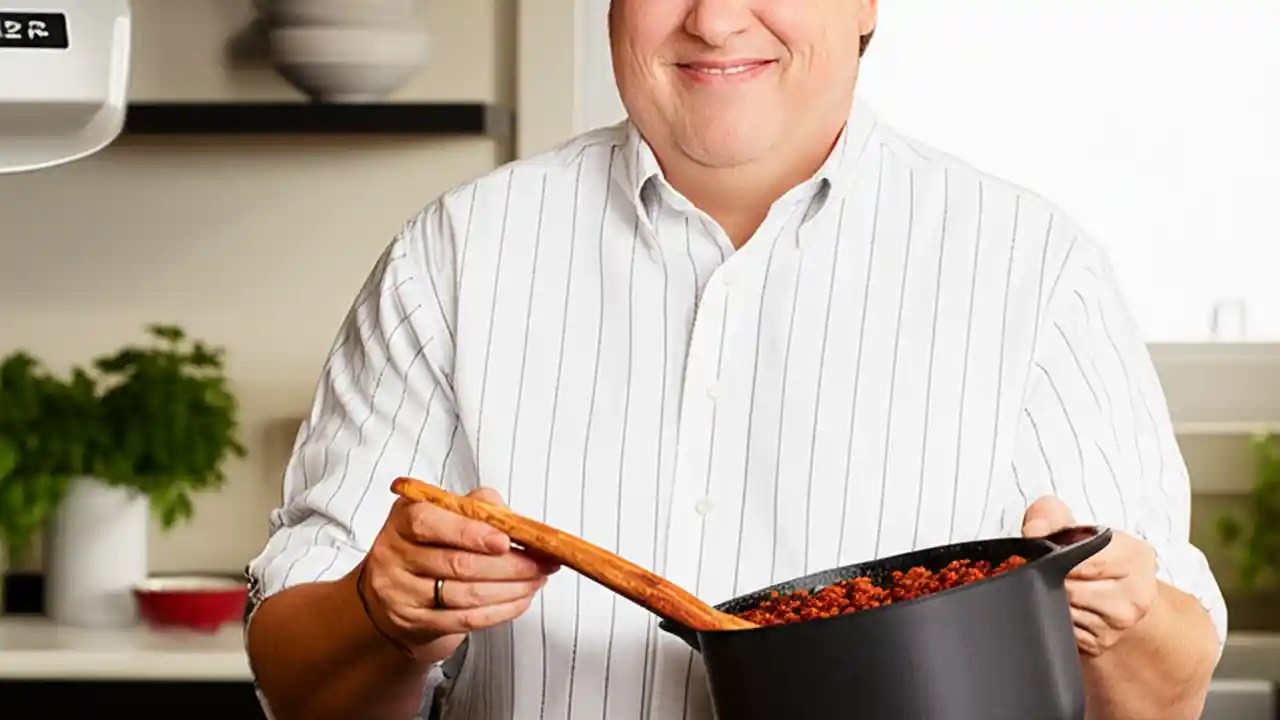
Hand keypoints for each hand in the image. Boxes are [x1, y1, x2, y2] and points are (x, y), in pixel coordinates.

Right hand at [360, 487, 558, 653]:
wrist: (397, 589)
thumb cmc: (431, 543)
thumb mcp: (446, 513)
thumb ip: (479, 506)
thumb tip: (513, 521)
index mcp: (403, 518)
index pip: (430, 523)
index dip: (470, 533)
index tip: (505, 541)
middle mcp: (395, 554)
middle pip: (457, 564)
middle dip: (509, 565)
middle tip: (541, 562)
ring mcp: (402, 592)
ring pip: (465, 595)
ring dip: (510, 589)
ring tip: (536, 580)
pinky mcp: (415, 622)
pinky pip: (464, 620)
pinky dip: (499, 611)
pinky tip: (519, 600)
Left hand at [1021, 496, 1158, 656]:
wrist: (1113, 588)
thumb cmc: (1092, 555)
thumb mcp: (1075, 526)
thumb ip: (1049, 517)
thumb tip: (1034, 530)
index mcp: (1137, 557)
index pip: (1090, 562)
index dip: (1060, 559)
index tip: (1046, 556)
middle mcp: (1137, 594)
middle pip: (1074, 590)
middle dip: (1051, 580)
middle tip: (1045, 572)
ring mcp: (1122, 623)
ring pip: (1068, 612)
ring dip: (1051, 600)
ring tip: (1056, 586)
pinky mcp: (1102, 643)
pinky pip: (1066, 631)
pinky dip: (1056, 617)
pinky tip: (1061, 605)